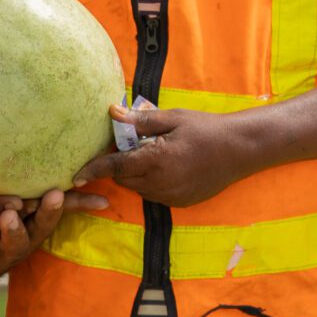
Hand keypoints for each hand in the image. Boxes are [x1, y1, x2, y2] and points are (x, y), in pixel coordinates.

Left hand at [0, 188, 107, 286]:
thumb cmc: (3, 225)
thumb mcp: (29, 212)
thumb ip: (57, 200)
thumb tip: (96, 192)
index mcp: (33, 228)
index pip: (47, 216)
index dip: (53, 207)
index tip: (57, 192)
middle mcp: (20, 243)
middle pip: (28, 234)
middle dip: (29, 220)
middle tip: (21, 209)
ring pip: (5, 243)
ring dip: (7, 229)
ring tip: (5, 214)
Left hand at [73, 105, 253, 208]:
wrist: (240, 150)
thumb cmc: (206, 129)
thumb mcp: (173, 118)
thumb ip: (141, 120)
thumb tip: (112, 113)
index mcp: (156, 160)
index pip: (115, 167)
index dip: (94, 169)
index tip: (76, 176)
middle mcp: (161, 183)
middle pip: (124, 179)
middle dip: (121, 165)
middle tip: (132, 145)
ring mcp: (171, 196)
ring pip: (138, 188)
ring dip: (136, 174)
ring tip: (153, 154)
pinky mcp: (180, 203)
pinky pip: (154, 195)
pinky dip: (152, 183)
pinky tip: (168, 167)